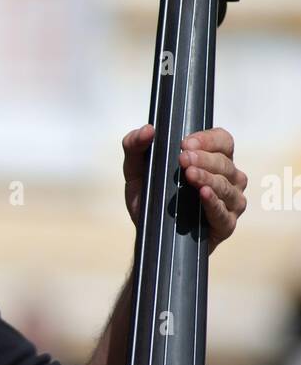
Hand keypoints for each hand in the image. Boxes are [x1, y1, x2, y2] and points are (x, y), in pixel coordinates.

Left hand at [122, 123, 247, 255]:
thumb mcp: (136, 170)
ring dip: (208, 178)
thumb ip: (134, 146)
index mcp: (213, 160)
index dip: (208, 140)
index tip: (185, 144)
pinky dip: (214, 202)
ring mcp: (230, 202)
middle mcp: (228, 178)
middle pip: (225, 162)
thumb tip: (148, 130)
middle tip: (183, 158)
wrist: (147, 234)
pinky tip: (203, 194)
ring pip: (227, 185)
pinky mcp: (226, 225)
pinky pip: (224, 212)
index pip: (222, 141)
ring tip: (190, 175)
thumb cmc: (149, 197)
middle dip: (204, 159)